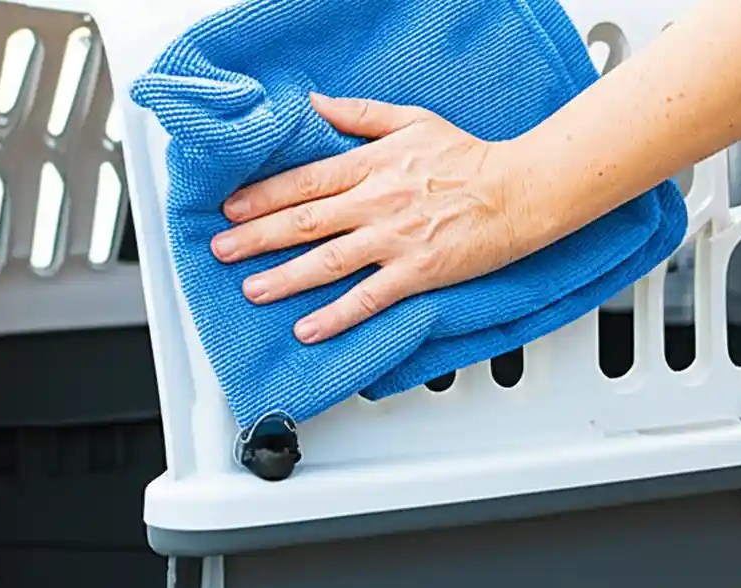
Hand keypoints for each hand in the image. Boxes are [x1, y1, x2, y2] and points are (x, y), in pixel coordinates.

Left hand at [213, 93, 540, 343]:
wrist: (518, 191)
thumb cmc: (471, 158)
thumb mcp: (413, 120)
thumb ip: (359, 114)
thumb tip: (315, 105)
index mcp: (372, 165)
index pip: (304, 181)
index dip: (262, 196)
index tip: (231, 209)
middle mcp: (376, 203)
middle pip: (304, 221)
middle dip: (257, 238)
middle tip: (222, 251)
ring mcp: (395, 240)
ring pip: (327, 261)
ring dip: (284, 277)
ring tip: (252, 290)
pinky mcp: (417, 272)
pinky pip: (368, 298)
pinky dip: (335, 315)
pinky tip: (308, 328)